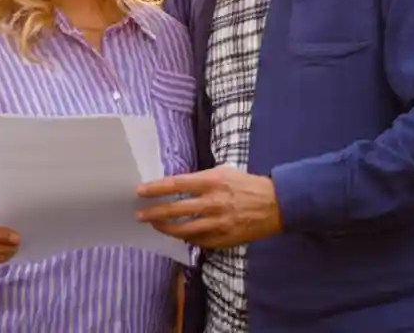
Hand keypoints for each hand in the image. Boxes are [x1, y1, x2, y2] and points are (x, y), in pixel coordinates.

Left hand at [135, 166, 282, 248]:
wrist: (275, 205)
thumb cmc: (246, 185)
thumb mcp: (223, 172)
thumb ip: (200, 179)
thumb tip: (176, 185)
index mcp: (211, 182)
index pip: (176, 184)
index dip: (155, 188)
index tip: (140, 191)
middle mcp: (212, 203)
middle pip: (175, 209)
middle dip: (154, 212)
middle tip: (139, 214)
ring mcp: (217, 223)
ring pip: (183, 229)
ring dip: (165, 228)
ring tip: (153, 225)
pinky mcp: (223, 239)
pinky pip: (198, 240)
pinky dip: (186, 237)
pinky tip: (177, 234)